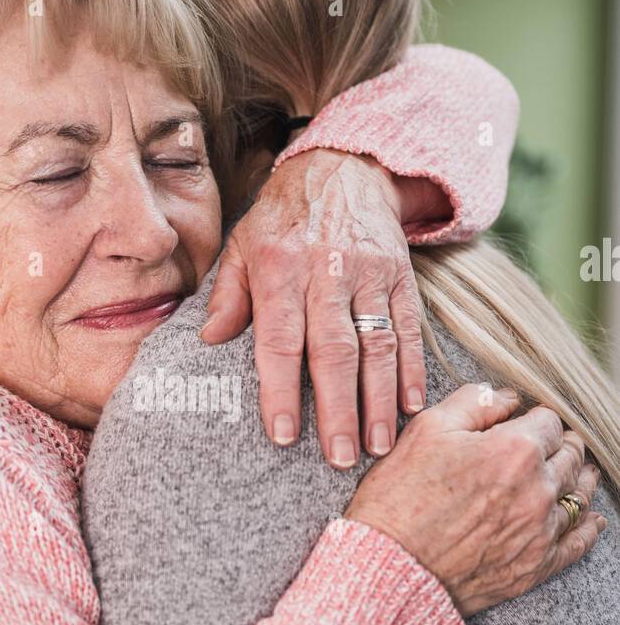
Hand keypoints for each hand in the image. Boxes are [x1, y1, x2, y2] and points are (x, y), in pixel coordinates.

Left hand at [202, 148, 429, 467]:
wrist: (344, 165)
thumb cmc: (283, 218)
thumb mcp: (242, 244)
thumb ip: (228, 294)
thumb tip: (211, 340)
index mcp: (280, 268)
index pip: (279, 340)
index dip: (280, 390)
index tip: (283, 435)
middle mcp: (327, 272)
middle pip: (334, 351)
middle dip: (338, 409)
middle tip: (340, 459)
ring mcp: (370, 274)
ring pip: (377, 345)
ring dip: (379, 401)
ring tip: (377, 447)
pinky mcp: (401, 275)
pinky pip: (409, 328)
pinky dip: (412, 370)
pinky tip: (411, 408)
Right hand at [345, 383, 605, 615]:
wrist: (391, 567)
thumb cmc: (399, 498)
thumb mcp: (426, 431)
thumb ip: (473, 403)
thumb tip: (506, 397)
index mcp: (515, 449)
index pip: (548, 421)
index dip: (535, 418)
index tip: (525, 422)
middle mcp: (537, 489)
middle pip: (570, 456)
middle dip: (563, 445)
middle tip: (555, 443)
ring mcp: (540, 530)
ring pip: (578, 496)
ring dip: (579, 479)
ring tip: (580, 472)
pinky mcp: (535, 566)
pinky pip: (577, 543)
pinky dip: (588, 528)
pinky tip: (592, 519)